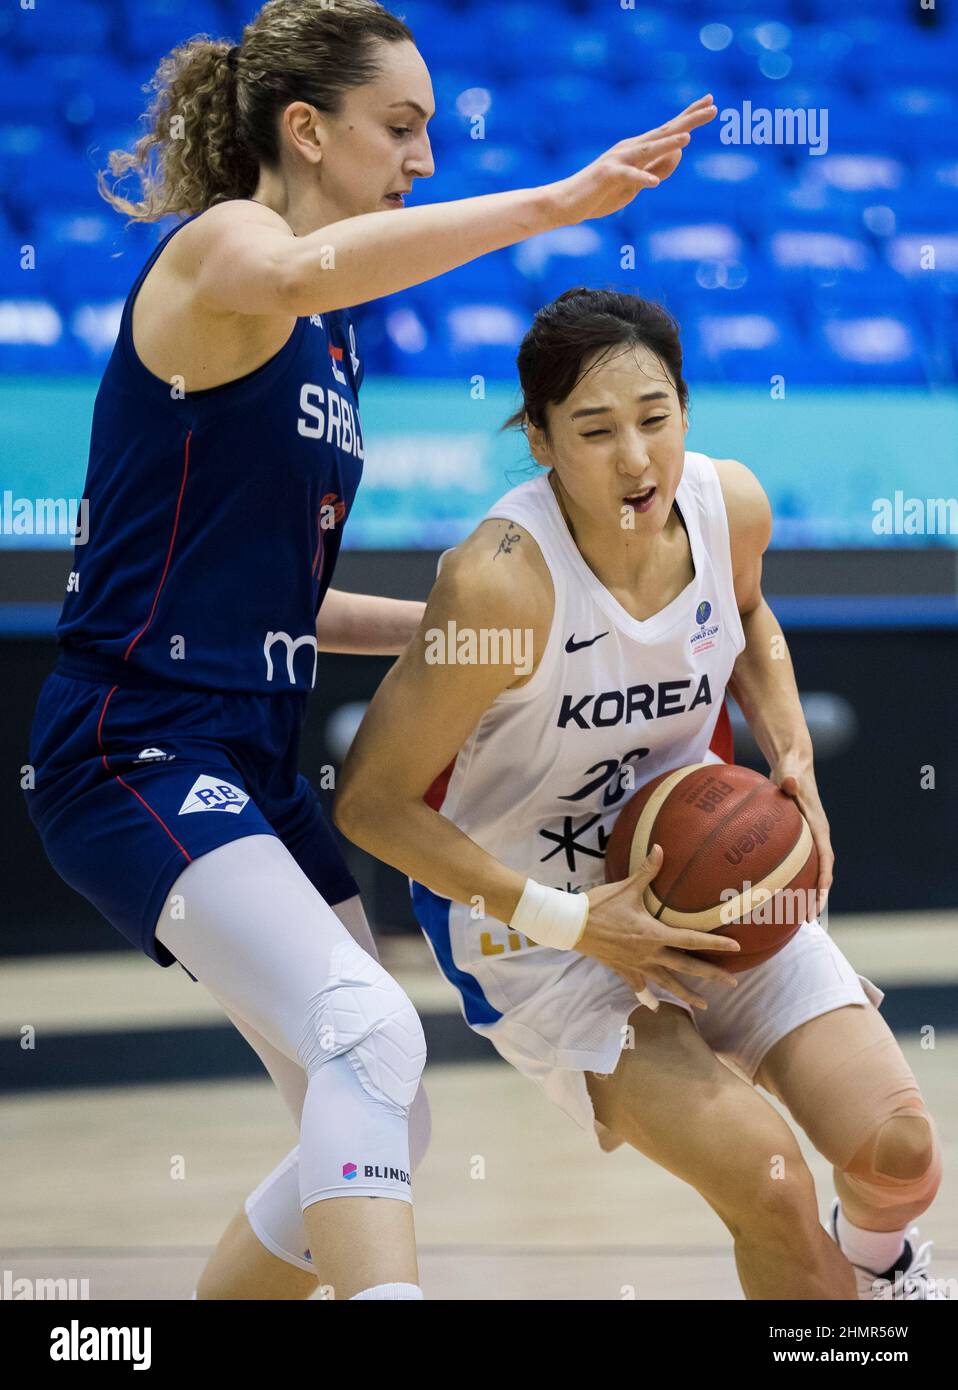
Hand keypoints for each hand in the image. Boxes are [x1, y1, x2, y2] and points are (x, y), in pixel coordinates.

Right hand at [549, 95, 717, 224]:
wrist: (567, 202)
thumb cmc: (600, 193)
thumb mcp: (636, 182)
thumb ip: (657, 167)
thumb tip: (680, 152)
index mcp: (638, 149)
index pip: (668, 129)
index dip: (689, 116)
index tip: (711, 102)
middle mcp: (629, 148)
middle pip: (663, 132)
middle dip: (688, 121)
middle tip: (713, 108)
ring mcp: (617, 160)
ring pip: (647, 150)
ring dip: (667, 144)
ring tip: (687, 139)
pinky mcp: (607, 176)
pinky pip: (627, 177)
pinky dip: (641, 179)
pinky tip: (654, 183)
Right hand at [578, 845, 739, 1010]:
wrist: (572, 925)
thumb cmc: (600, 905)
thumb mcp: (625, 888)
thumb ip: (647, 870)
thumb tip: (660, 848)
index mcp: (653, 934)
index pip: (691, 940)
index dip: (714, 944)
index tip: (735, 948)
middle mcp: (649, 954)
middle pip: (686, 967)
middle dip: (711, 975)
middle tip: (733, 983)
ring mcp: (636, 965)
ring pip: (667, 983)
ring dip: (686, 994)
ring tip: (704, 1005)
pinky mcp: (623, 970)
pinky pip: (639, 987)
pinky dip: (648, 998)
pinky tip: (656, 1007)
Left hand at [771, 754, 832, 921]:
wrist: (793, 765)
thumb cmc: (790, 769)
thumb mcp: (789, 772)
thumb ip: (790, 778)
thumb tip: (790, 782)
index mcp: (818, 826)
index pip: (826, 858)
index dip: (824, 879)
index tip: (820, 898)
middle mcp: (817, 836)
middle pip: (820, 871)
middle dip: (816, 896)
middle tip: (807, 919)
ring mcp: (808, 839)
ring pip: (809, 871)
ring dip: (804, 892)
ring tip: (793, 916)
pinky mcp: (797, 838)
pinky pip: (795, 864)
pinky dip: (789, 879)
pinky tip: (772, 892)